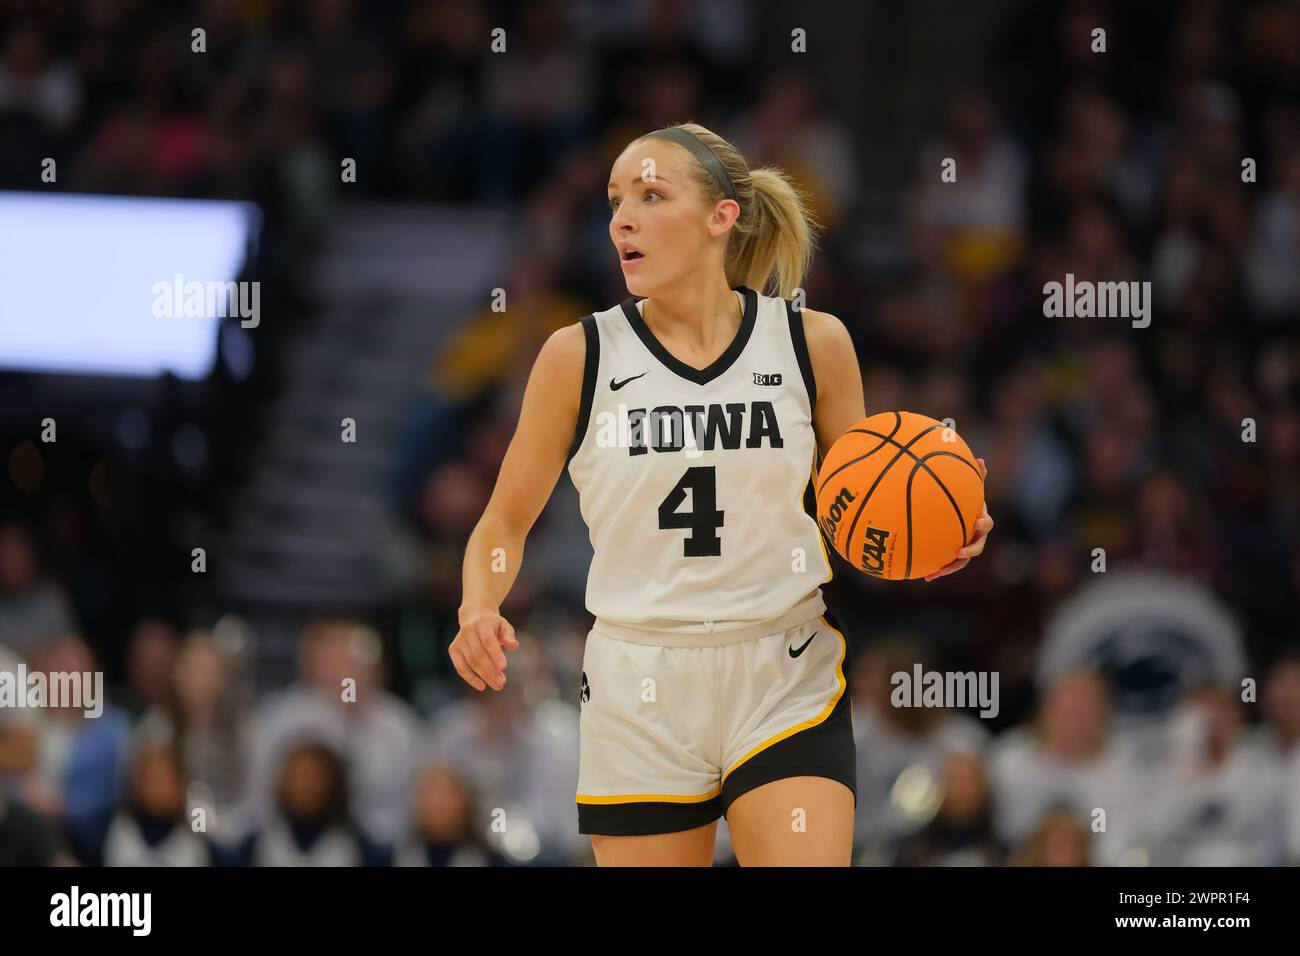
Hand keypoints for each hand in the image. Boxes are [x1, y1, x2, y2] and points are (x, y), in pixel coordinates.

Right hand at [449, 609, 518, 690]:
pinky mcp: (453, 649)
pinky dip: (470, 678)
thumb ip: (509, 636)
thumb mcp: (504, 625)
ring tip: (497, 685)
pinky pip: (460, 667)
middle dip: (490, 670)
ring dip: (483, 676)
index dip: (495, 654)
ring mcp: (459, 640)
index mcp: (482, 623)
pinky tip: (482, 686)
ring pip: (470, 662)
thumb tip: (514, 645)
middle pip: (479, 654)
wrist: (474, 615)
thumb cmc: (493, 624)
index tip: (504, 667)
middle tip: (502, 682)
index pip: (488, 641)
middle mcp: (468, 631)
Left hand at [924, 457, 994, 581]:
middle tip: (960, 551)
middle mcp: (975, 537)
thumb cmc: (965, 500)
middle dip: (970, 550)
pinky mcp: (953, 556)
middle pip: (977, 546)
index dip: (983, 524)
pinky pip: (947, 564)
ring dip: (953, 566)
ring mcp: (965, 548)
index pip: (986, 523)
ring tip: (940, 571)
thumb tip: (981, 459)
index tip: (977, 523)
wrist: (959, 517)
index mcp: (980, 521)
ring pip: (962, 561)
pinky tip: (926, 576)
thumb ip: (975, 477)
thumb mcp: (970, 489)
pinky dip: (938, 570)